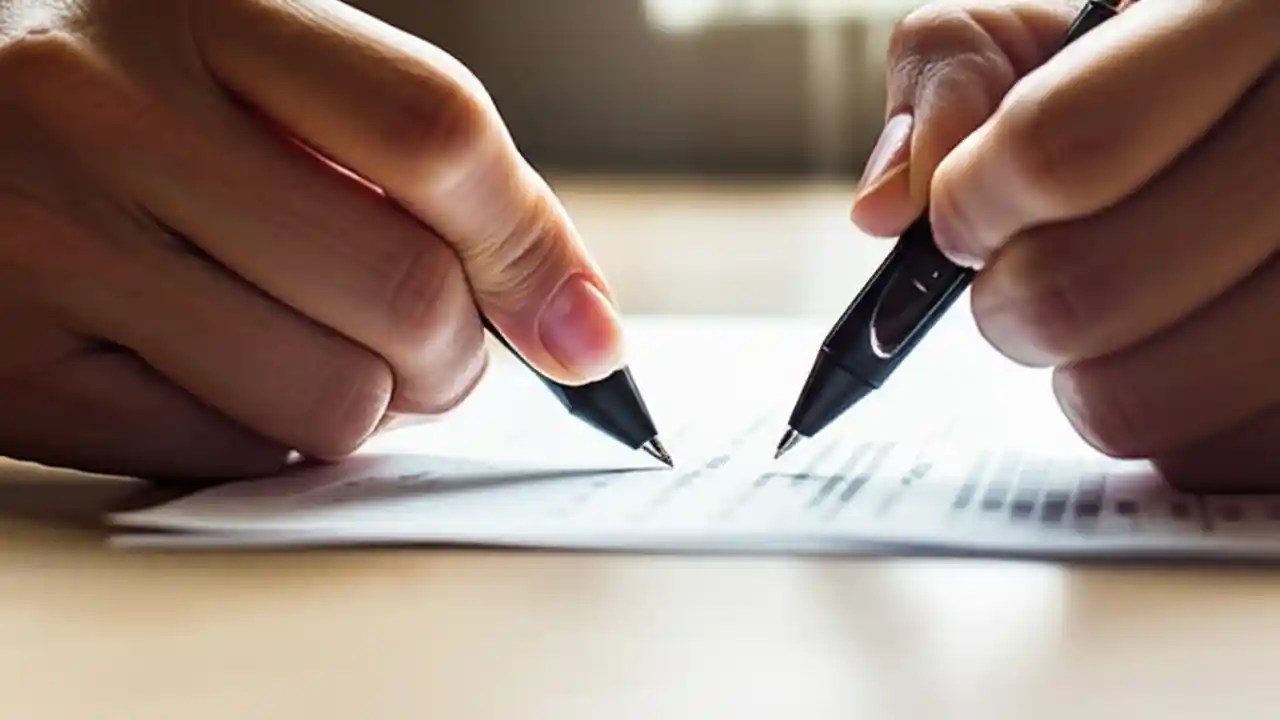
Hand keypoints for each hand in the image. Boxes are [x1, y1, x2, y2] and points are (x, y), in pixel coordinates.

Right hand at [0, 0, 623, 477]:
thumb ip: (427, 173)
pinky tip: (235, 376)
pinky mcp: (16, 368)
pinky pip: (238, 455)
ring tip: (327, 353)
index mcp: (208, 7)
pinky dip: (276, 436)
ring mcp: (48, 240)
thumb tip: (579, 322)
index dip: (531, 245)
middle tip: (435, 345)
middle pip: (402, 287)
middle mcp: (111, 108)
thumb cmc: (146, 115)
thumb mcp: (274, 84)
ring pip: (334, 397)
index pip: (433, 130)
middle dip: (460, 351)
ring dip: (374, 404)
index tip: (578, 328)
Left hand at [853, 0, 1279, 490]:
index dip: (973, 201)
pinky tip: (1180, 348)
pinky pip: (1203, 460)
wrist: (1268, 119)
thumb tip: (887, 207)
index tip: (962, 211)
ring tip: (1106, 318)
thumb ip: (953, 76)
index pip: (1061, 148)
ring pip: (1136, 401)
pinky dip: (1158, 424)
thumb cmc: (1154, 73)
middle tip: (1021, 276)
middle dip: (1005, 301)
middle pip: (1082, 292)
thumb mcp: (1052, 33)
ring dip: (1075, 376)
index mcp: (1244, 19)